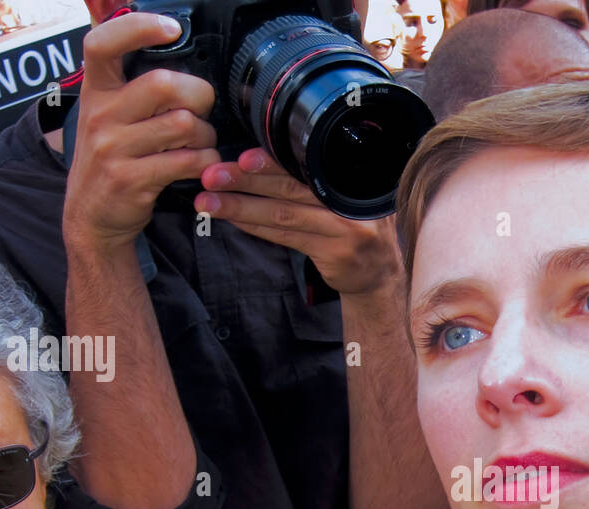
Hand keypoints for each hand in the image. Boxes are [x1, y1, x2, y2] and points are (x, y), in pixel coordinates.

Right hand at [63, 12, 222, 254]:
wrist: (91, 216)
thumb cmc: (111, 157)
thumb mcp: (106, 112)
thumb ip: (126, 77)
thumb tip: (133, 18)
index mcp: (96, 90)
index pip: (102, 43)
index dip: (139, 28)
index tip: (171, 28)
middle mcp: (100, 115)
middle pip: (162, 84)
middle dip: (197, 96)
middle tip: (199, 110)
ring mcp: (113, 148)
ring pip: (182, 125)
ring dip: (205, 136)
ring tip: (200, 144)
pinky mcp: (131, 179)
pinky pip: (186, 162)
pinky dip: (206, 163)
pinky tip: (201, 166)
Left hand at [196, 149, 403, 295]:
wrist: (379, 272)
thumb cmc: (354, 224)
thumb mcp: (345, 192)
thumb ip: (314, 176)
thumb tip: (259, 155)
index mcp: (352, 174)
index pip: (307, 163)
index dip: (273, 160)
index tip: (242, 157)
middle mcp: (351, 200)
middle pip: (292, 186)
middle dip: (247, 180)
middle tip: (213, 176)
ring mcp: (346, 229)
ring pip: (284, 214)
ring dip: (243, 206)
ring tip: (209, 202)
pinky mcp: (335, 254)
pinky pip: (287, 237)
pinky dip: (256, 227)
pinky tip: (233, 219)